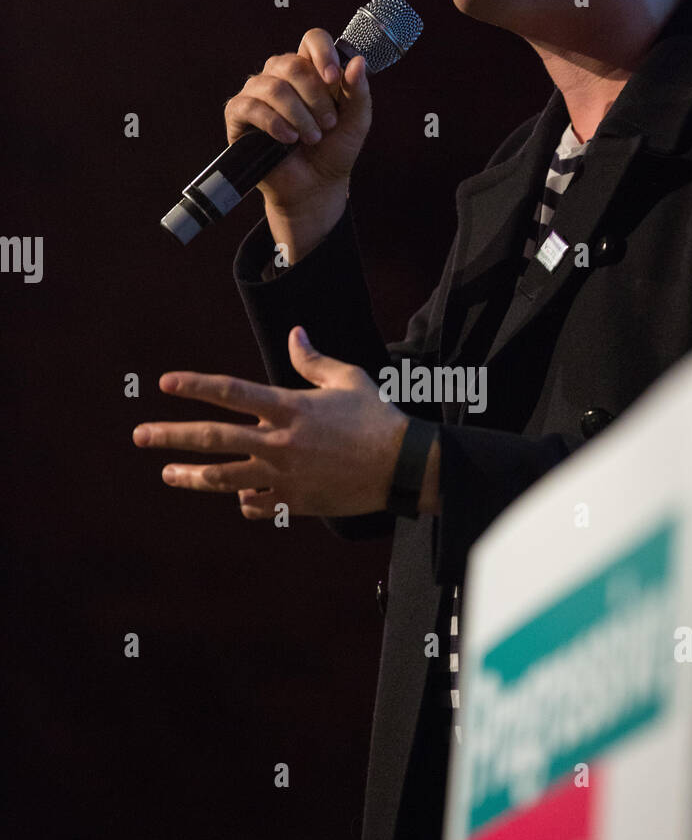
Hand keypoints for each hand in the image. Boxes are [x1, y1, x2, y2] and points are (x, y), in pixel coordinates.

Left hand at [132, 328, 408, 518]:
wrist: (403, 467)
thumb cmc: (377, 418)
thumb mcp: (347, 379)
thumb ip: (313, 360)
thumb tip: (294, 335)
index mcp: (289, 408)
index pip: (231, 393)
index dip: (195, 386)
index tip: (165, 383)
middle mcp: (279, 443)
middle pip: (213, 440)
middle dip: (171, 436)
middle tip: (140, 436)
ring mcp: (284, 476)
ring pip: (225, 479)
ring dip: (192, 476)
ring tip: (168, 474)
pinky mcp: (295, 502)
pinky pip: (256, 504)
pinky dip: (243, 499)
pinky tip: (236, 494)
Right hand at [224, 30, 371, 215]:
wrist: (315, 187)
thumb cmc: (333, 151)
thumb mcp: (356, 122)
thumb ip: (358, 92)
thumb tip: (357, 61)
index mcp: (309, 70)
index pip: (311, 39)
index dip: (323, 54)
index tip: (333, 79)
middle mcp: (280, 75)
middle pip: (292, 64)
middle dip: (315, 98)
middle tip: (328, 124)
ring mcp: (257, 93)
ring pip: (274, 87)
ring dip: (298, 115)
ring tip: (311, 138)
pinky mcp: (239, 115)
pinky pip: (250, 107)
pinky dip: (274, 123)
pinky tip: (288, 139)